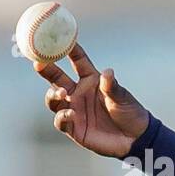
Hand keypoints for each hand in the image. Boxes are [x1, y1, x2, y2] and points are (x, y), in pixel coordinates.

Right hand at [34, 42, 149, 157]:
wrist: (136, 139)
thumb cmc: (130, 113)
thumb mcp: (123, 97)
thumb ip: (112, 87)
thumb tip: (107, 72)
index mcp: (90, 81)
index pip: (76, 61)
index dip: (68, 49)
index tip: (59, 37)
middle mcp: (78, 93)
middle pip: (56, 78)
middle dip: (45, 69)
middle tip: (38, 62)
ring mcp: (74, 110)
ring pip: (53, 99)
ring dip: (53, 94)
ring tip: (62, 93)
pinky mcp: (74, 128)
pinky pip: (61, 120)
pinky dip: (62, 116)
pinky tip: (71, 113)